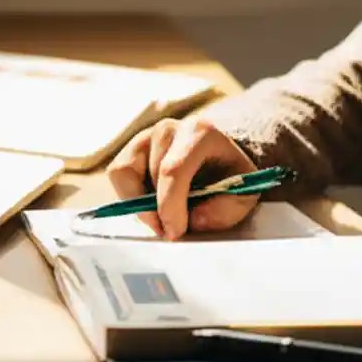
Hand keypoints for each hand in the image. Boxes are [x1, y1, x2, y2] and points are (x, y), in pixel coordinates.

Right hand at [106, 117, 258, 239]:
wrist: (219, 155)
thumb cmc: (230, 174)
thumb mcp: (244, 193)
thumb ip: (225, 209)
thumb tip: (194, 220)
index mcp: (200, 132)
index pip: (173, 170)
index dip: (169, 206)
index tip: (174, 233)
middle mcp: (167, 129)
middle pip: (148, 174)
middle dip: (156, 210)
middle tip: (170, 230)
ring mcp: (145, 136)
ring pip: (124, 173)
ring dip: (138, 202)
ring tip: (160, 216)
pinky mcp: (130, 148)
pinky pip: (117, 175)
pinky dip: (129, 196)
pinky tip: (151, 203)